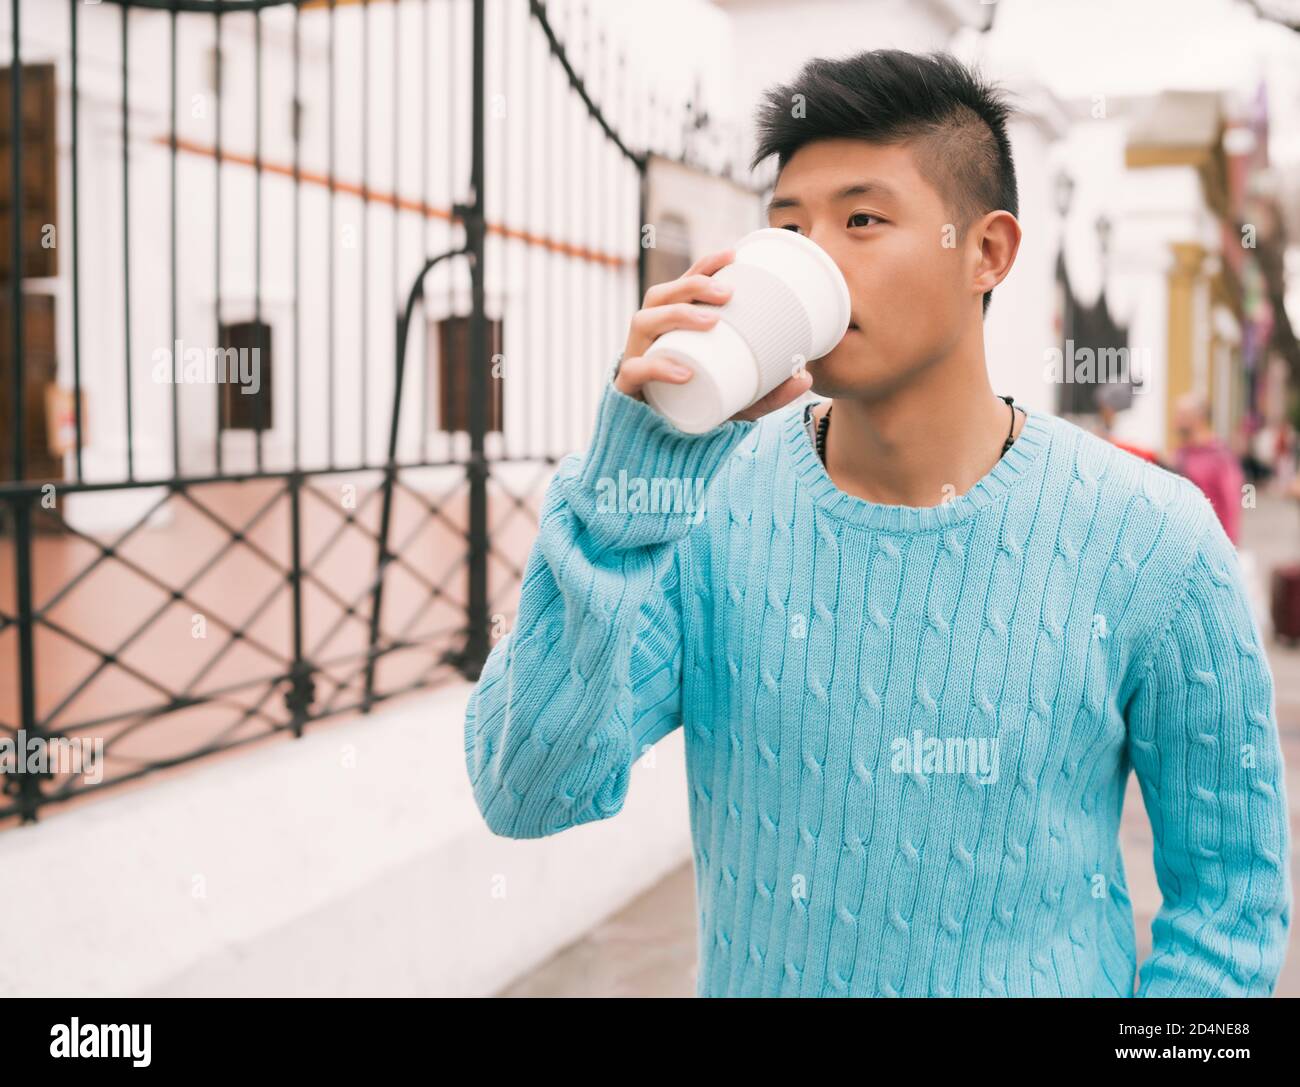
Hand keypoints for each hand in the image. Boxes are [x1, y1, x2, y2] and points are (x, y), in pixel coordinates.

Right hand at [614, 248, 812, 422]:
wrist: (661, 455)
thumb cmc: (696, 415)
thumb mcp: (739, 403)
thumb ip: (769, 394)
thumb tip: (805, 377)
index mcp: (670, 330)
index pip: (681, 288)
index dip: (702, 267)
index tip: (733, 253)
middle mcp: (649, 339)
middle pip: (659, 295)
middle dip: (692, 285)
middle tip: (728, 293)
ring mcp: (634, 360)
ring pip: (643, 322)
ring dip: (677, 314)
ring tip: (712, 321)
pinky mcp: (625, 390)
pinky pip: (634, 371)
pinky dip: (658, 367)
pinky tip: (684, 371)